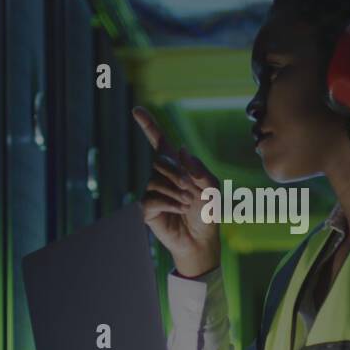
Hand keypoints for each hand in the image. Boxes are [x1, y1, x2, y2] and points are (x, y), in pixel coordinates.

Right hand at [133, 106, 220, 277]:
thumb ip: (200, 168)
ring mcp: (152, 191)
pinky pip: (153, 198)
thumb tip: (180, 149)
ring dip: (176, 192)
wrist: (201, 240)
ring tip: (187, 204)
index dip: (148, 125)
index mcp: (177, 166)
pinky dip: (170, 204)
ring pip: (156, 181)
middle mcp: (161, 176)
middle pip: (161, 161)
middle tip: (190, 191)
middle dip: (178, 174)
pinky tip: (179, 211)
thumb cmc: (207, 213)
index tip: (137, 110)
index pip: (159, 141)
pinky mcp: (147, 208)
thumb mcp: (212, 188)